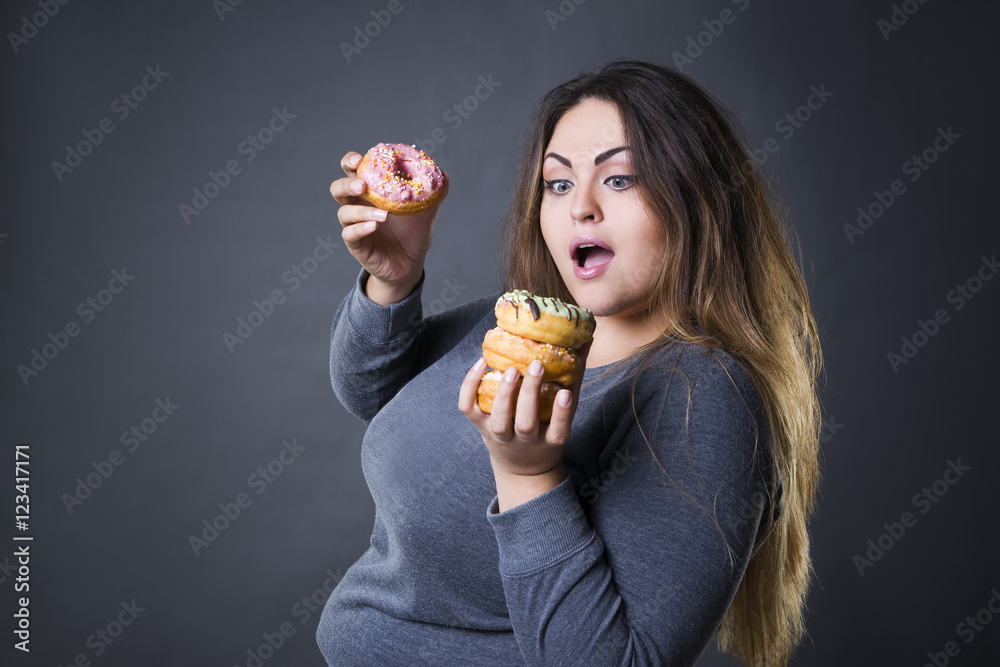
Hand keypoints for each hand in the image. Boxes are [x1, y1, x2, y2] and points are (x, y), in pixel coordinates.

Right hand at [331, 150, 448, 304]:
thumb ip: (434, 194)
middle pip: (338, 189)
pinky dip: (361, 228)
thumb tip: (444, 175)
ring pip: (344, 213)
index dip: (351, 161)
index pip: (352, 170)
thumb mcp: (426, 213)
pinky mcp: (356, 245)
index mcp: (371, 191)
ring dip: (361, 211)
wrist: (411, 264)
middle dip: (347, 184)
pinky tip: (375, 226)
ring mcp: (355, 225)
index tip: (360, 160)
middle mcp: (358, 206)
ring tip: (384, 214)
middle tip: (362, 185)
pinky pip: (350, 234)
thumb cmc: (413, 234)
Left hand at [459, 343, 588, 478]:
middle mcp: (524, 440)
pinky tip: (482, 364)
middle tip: (536, 366)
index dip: (561, 414)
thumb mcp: (565, 414)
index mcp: (550, 440)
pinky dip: (470, 387)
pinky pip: (469, 409)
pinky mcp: (481, 426)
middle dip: (529, 394)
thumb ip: (574, 381)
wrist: (521, 467)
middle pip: (526, 424)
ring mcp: (500, 435)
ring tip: (511, 369)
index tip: (565, 394)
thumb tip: (585, 341)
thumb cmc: (546, 432)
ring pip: (499, 420)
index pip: (558, 431)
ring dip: (504, 393)